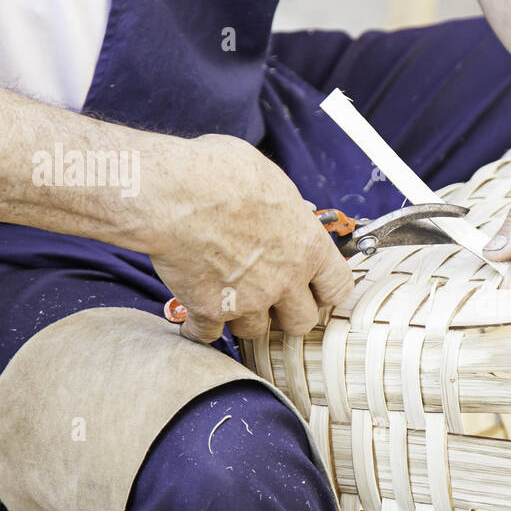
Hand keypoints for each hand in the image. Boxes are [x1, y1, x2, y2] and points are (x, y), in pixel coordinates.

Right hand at [149, 134, 353, 343]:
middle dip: (287, 313)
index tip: (314, 289)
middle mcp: (283, 280)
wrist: (173, 193)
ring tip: (230, 296)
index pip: (338, 287)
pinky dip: (199, 328)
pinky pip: (208, 335)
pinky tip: (193, 315)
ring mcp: (247, 300)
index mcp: (307, 247)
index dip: (325, 290)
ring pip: (255, 330)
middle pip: (301, 321)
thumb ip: (286, 208)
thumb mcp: (271, 180)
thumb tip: (291, 208)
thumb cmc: (219, 175)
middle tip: (272, 297)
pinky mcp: (208, 310)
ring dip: (244, 317)